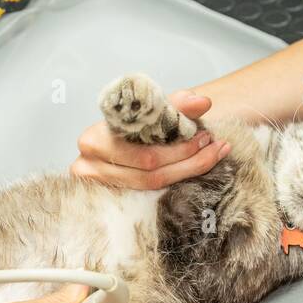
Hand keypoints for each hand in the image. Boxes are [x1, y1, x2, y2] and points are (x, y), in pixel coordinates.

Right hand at [71, 89, 228, 187]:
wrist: (110, 142)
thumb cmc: (127, 127)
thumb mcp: (148, 110)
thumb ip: (176, 104)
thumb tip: (203, 102)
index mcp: (94, 139)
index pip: (142, 148)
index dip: (178, 146)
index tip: (206, 136)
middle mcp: (88, 165)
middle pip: (148, 171)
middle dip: (188, 160)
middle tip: (214, 148)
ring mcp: (95, 187)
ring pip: (149, 186)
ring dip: (185, 171)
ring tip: (210, 156)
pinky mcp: (105, 200)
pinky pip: (145, 196)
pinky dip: (173, 183)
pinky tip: (192, 171)